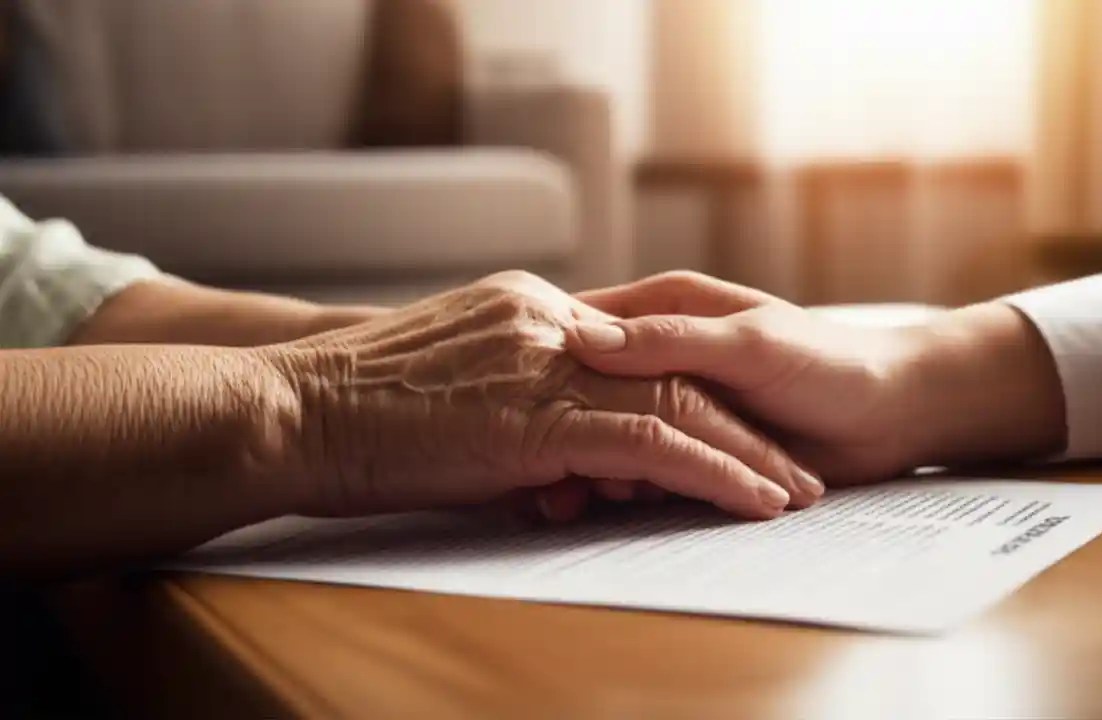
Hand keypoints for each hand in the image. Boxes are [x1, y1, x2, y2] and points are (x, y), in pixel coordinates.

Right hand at [266, 271, 822, 520]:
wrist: (288, 412)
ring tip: (795, 494)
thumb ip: (513, 410)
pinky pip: (651, 440)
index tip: (740, 432)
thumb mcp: (449, 395)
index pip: (638, 353)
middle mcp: (551, 324)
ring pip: (677, 401)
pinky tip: (754, 501)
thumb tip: (553, 467)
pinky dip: (712, 471)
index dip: (696, 394)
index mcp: (531, 310)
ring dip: (745, 453)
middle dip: (741, 424)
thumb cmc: (353, 416)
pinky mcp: (538, 414)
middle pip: (673, 370)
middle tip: (792, 467)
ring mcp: (546, 364)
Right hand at [571, 272, 1066, 483]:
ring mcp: (675, 399)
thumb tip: (581, 339)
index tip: (516, 396)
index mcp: (668, 305)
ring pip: (608, 427)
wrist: (893, 411)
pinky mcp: (693, 443)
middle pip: (588, 384)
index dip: (551, 360)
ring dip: (588, 460)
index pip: (587, 325)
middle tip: (538, 466)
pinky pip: (642, 464)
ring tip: (564, 498)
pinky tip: (597, 506)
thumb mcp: (749, 345)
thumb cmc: (830, 364)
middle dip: (561, 423)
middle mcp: (663, 350)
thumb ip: (672, 341)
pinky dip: (621, 483)